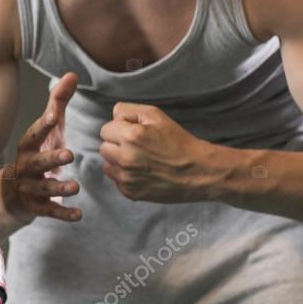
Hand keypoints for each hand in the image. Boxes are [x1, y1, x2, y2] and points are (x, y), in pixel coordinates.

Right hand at [0, 72, 81, 226]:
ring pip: (41, 189)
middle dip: (50, 159)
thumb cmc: (36, 154)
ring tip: (75, 186)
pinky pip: (48, 211)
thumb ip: (58, 103)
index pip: (34, 135)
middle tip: (69, 154)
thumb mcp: (48, 130)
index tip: (55, 115)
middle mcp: (24, 167)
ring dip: (57, 188)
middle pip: (36, 163)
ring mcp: (28, 189)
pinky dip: (62, 214)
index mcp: (27, 147)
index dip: (43, 125)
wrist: (11, 194)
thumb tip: (72, 74)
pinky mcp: (35, 207)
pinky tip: (78, 214)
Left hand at [99, 102, 213, 202]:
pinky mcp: (130, 192)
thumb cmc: (178, 141)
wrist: (199, 172)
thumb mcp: (156, 115)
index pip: (105, 130)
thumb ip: (128, 111)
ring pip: (107, 164)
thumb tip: (112, 117)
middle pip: (104, 147)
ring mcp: (126, 177)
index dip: (119, 129)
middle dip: (117, 145)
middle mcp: (125, 158)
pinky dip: (125, 175)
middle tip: (137, 146)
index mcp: (131, 136)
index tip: (133, 133)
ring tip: (139, 159)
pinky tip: (142, 172)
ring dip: (118, 160)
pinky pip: (116, 180)